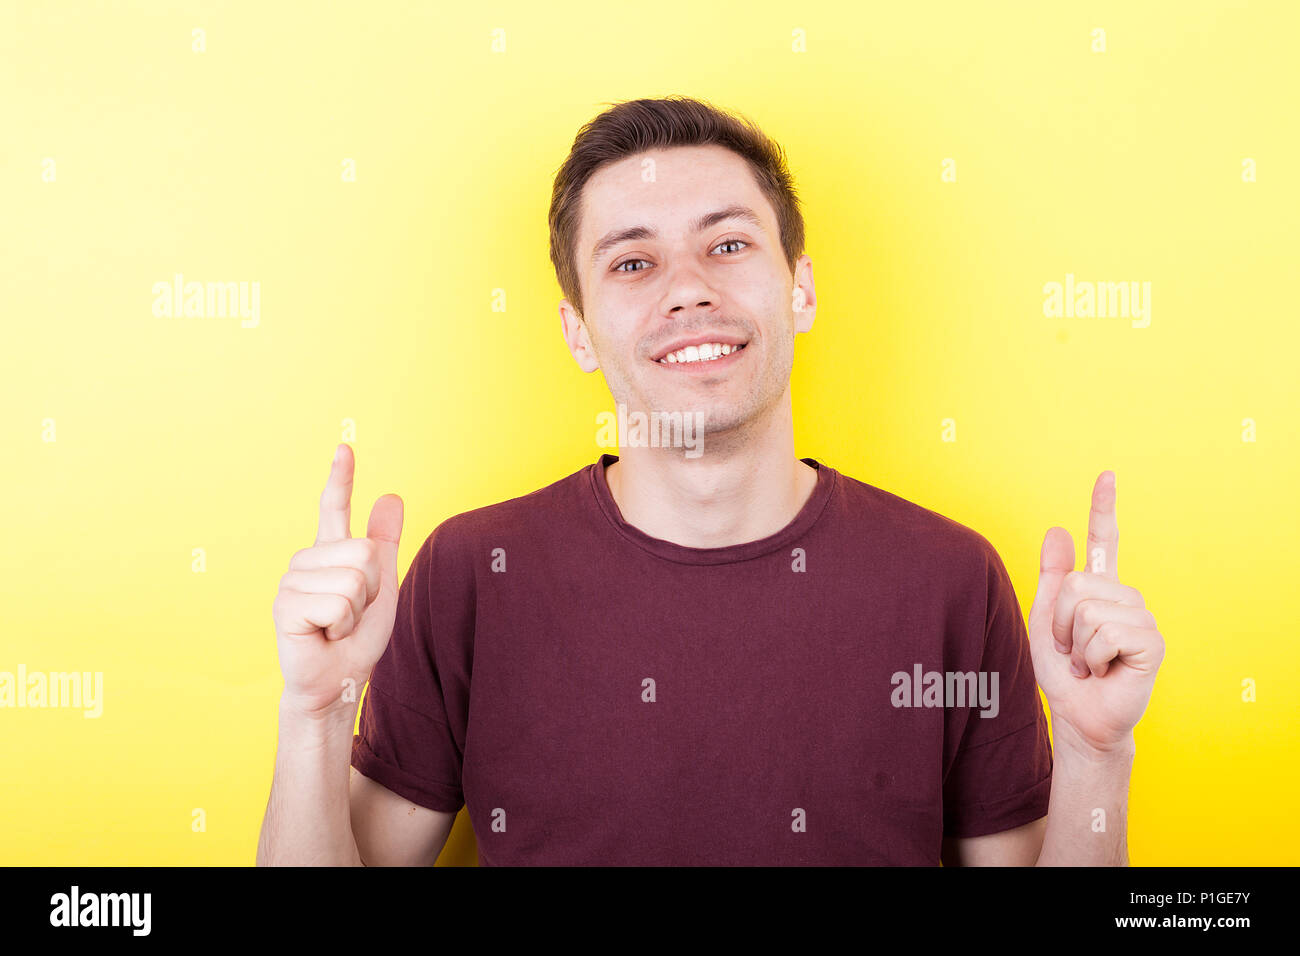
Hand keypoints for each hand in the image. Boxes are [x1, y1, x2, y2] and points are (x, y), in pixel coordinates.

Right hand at [271, 444, 402, 718]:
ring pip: (353, 579)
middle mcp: (306, 561)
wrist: (339, 680)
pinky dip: (342, 625)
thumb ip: (384, 543)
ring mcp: (291, 582)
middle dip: (371, 590)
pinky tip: (325, 634)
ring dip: (357, 611)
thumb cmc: (357, 637)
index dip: (341, 477)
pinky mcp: (285, 606)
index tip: (345, 446)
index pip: (334, 507)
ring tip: (338, 627)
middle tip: (352, 615)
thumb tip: (392, 495)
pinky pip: (337, 602)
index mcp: (329, 553)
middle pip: (364, 553)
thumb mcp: (381, 586)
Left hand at [1026, 471, 1163, 755]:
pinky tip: (1104, 671)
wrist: (1078, 715)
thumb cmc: (1064, 672)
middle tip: (1072, 650)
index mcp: (1099, 589)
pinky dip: (1092, 658)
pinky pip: (1105, 634)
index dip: (1103, 508)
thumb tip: (1058, 529)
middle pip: (1076, 586)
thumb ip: (1051, 579)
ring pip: (1088, 610)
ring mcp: (1142, 618)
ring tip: (1089, 662)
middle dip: (1060, 623)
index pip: (1104, 541)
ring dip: (1075, 644)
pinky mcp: (1151, 643)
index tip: (1106, 475)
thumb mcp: (1045, 621)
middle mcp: (1125, 598)